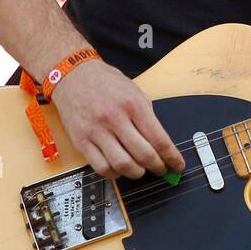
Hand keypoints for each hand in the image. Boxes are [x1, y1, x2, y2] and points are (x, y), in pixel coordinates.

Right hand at [50, 58, 185, 179]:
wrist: (73, 75)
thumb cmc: (106, 82)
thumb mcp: (134, 91)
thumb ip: (147, 117)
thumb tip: (161, 144)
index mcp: (133, 104)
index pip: (158, 139)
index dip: (171, 157)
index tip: (177, 165)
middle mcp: (115, 118)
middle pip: (143, 154)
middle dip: (157, 167)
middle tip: (161, 169)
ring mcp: (96, 131)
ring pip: (122, 165)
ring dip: (136, 173)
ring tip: (141, 170)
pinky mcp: (81, 141)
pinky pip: (101, 167)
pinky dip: (114, 174)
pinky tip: (119, 169)